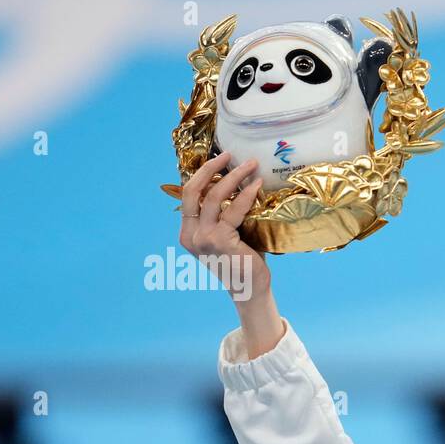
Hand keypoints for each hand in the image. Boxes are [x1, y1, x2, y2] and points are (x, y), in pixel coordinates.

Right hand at [178, 151, 269, 302]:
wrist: (250, 289)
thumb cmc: (243, 260)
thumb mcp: (227, 234)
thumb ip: (223, 214)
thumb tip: (237, 180)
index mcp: (187, 233)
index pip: (188, 195)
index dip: (201, 174)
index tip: (219, 159)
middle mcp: (191, 235)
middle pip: (193, 190)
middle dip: (210, 168)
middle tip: (229, 154)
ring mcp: (204, 239)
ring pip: (214, 196)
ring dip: (234, 176)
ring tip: (251, 165)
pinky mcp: (221, 241)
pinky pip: (234, 210)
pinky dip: (246, 195)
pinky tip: (257, 185)